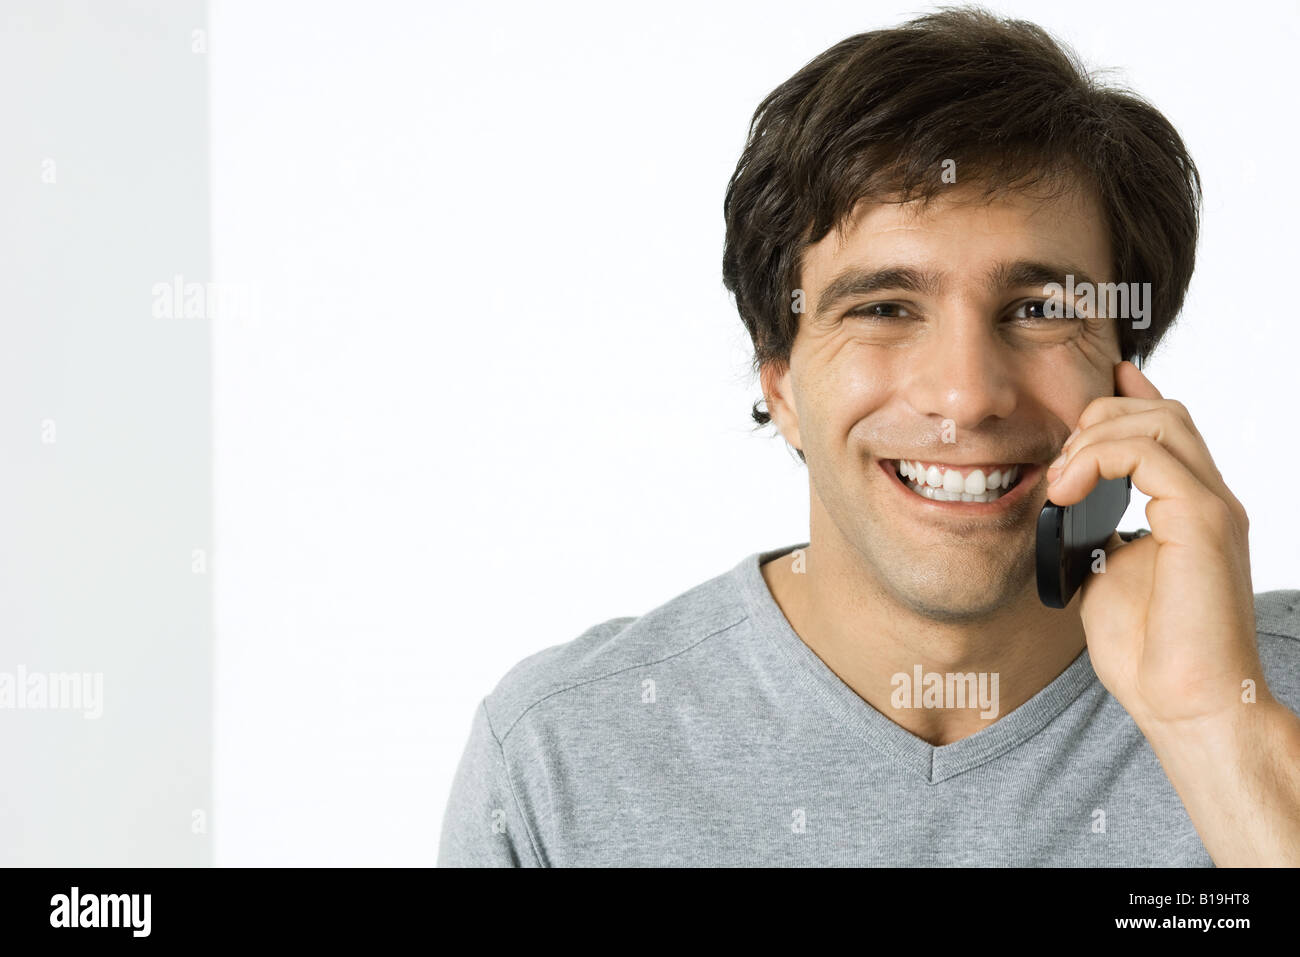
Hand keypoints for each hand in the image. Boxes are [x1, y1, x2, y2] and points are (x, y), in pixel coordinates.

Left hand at [1044, 361, 1266, 732]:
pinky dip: (1101, 457)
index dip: (1125, 397)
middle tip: (1059, 462)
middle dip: (1101, 415)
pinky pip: (1152, 455)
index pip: (1165, 429)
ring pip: (1160, 420)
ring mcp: (1213, 508)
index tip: (1080, 394)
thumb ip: (1095, 530)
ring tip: (1061, 479)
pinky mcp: (1206, 523)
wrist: (1185, 703)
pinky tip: (1069, 488)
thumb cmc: (1149, 653)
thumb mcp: (1105, 573)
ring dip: (1095, 436)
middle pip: (1163, 411)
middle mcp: (1209, 501)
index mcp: (1189, 509)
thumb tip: (1066, 502)